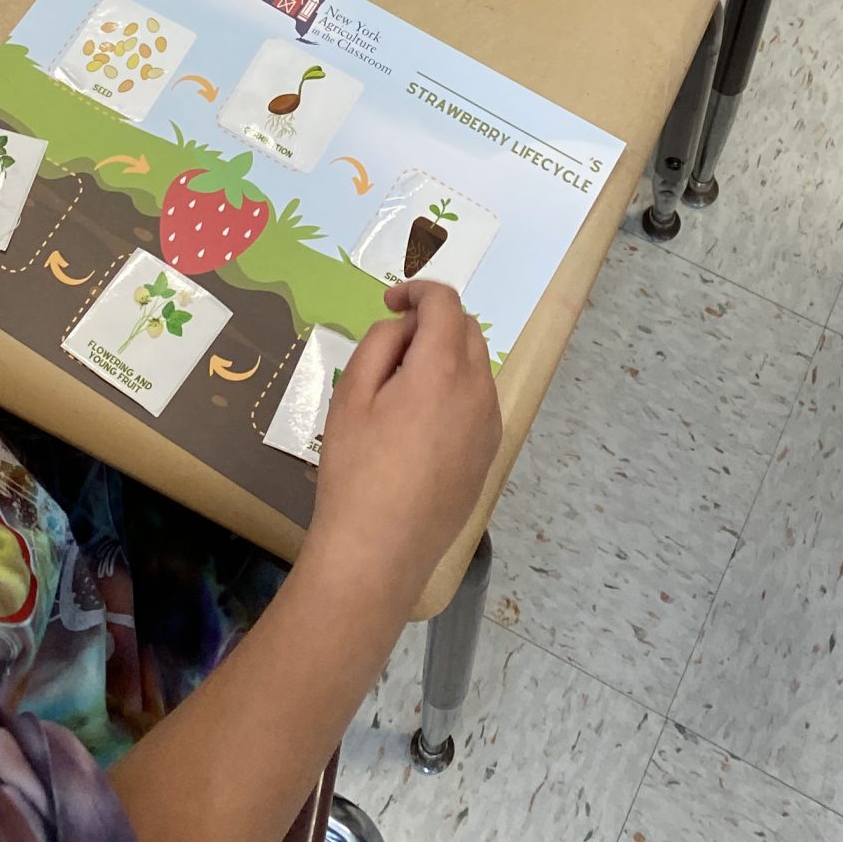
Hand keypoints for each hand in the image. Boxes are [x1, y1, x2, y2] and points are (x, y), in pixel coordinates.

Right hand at [305, 283, 500, 609]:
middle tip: (391, 346)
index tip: (389, 303)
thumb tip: (405, 328)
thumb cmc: (356, 470)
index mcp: (443, 368)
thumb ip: (381, 344)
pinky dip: (456, 389)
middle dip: (432, 321)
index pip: (445, 302)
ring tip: (401, 388)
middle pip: (466, 328)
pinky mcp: (490, 453)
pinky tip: (420, 423)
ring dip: (446, 355)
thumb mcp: (352, 396)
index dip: (417, 291)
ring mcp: (490, 424)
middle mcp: (479, 390)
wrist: (379, 551)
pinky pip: (479, 400)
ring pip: (476, 364)